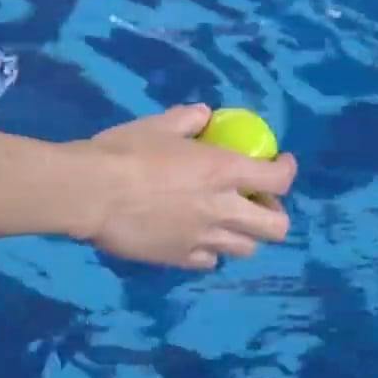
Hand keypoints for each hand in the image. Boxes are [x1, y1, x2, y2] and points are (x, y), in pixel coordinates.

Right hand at [69, 106, 295, 270]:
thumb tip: (203, 116)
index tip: (280, 163)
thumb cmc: (125, 152)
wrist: (90, 193)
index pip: (278, 180)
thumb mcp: (158, 125)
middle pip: (277, 227)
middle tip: (256, 200)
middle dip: (275, 214)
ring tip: (225, 221)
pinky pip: (209, 261)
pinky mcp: (179, 259)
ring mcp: (203, 239)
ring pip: (246, 249)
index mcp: (223, 171)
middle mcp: (222, 210)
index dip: (286, 171)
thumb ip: (188, 120)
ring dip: (244, 234)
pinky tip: (195, 237)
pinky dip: (210, 251)